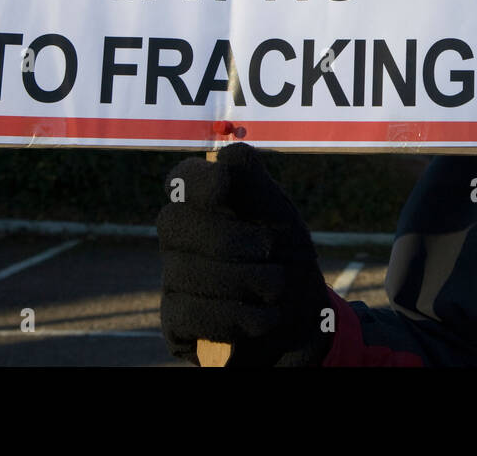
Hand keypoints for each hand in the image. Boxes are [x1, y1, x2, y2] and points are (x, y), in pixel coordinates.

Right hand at [158, 142, 332, 365]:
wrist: (303, 321)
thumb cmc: (287, 259)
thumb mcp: (278, 215)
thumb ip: (252, 181)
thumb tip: (223, 153)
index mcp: (205, 204)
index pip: (182, 179)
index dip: (198, 181)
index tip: (225, 187)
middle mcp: (180, 238)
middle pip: (174, 223)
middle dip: (228, 239)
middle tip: (270, 251)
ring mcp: (173, 278)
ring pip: (185, 271)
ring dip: (244, 281)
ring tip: (275, 288)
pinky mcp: (176, 322)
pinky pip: (189, 313)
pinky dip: (236, 315)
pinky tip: (262, 317)